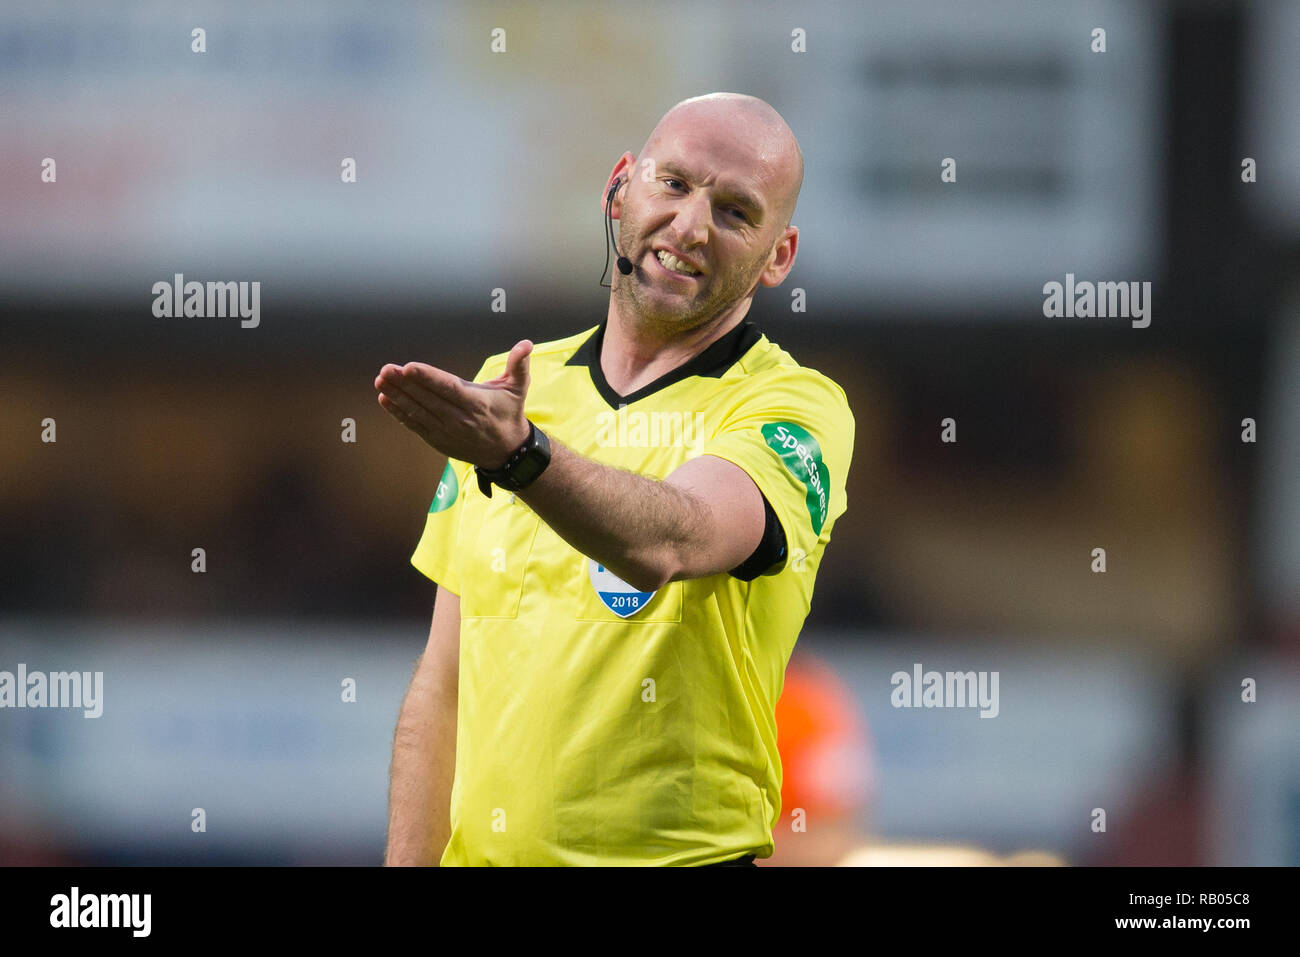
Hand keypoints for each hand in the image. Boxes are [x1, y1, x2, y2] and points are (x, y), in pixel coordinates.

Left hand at [375, 340, 532, 467]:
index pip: (448, 388)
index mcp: (476, 403)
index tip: (409, 367)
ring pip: (417, 412)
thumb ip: (519, 365)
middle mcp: (459, 419)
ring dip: (397, 396)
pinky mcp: (437, 439)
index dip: (428, 377)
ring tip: (381, 380)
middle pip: (428, 399)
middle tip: (387, 369)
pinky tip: (385, 399)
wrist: (506, 452)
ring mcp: (446, 431)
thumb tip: (526, 343)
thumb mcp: (518, 389)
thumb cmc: (509, 414)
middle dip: (405, 384)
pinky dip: (399, 413)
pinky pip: (414, 425)